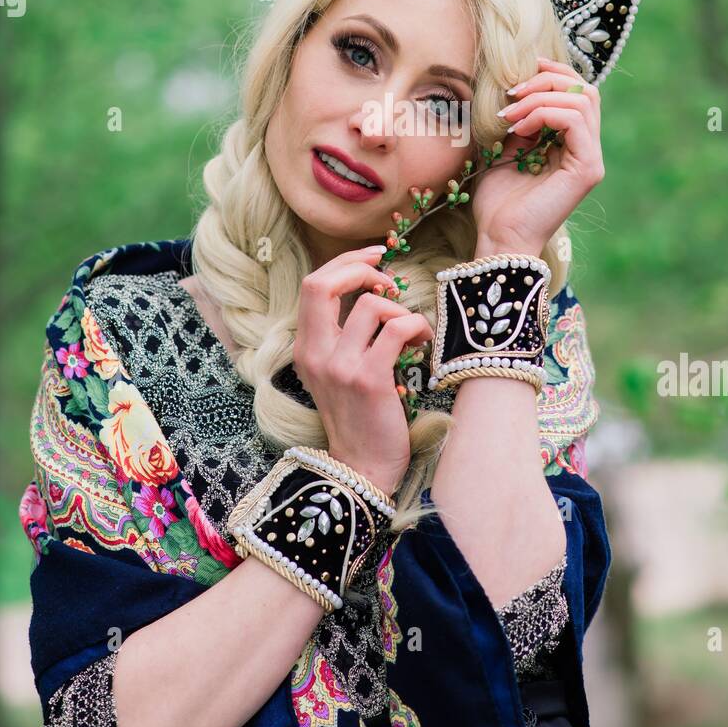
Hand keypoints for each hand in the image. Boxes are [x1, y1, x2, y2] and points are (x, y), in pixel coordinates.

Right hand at [292, 245, 432, 495]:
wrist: (363, 468)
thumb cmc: (361, 417)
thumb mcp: (338, 372)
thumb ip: (344, 335)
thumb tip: (375, 288)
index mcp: (305, 349)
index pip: (313, 285)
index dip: (345, 263)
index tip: (374, 258)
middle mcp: (315, 354)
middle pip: (323, 284)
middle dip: (361, 268)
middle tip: (389, 279)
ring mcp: (339, 366)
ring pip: (370, 305)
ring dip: (400, 308)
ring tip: (412, 330)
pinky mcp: (368, 379)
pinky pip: (397, 328)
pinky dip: (416, 326)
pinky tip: (422, 342)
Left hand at [471, 56, 604, 255]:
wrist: (499, 236)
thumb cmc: (498, 202)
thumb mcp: (506, 150)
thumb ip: (522, 122)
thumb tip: (522, 92)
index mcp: (572, 146)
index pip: (578, 94)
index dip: (553, 75)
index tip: (518, 77)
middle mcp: (587, 151)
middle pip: (585, 91)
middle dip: (547, 81)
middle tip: (513, 93)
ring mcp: (591, 160)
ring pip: (581, 102)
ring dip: (539, 99)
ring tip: (510, 115)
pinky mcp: (587, 169)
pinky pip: (574, 121)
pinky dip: (544, 114)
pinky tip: (520, 128)